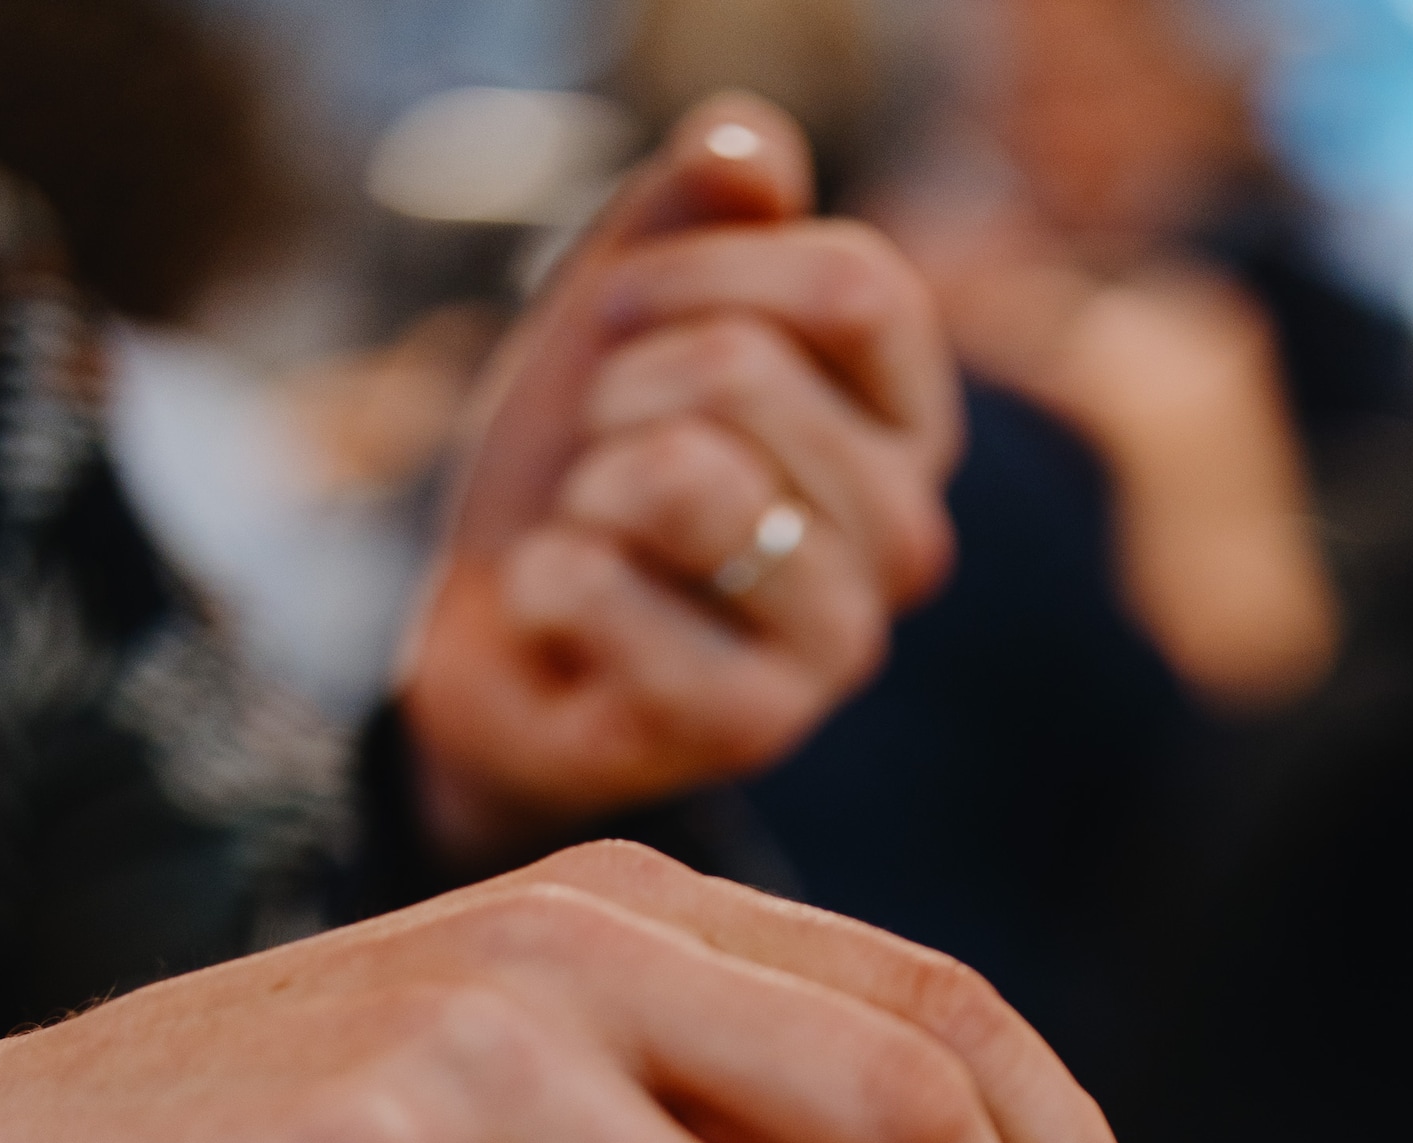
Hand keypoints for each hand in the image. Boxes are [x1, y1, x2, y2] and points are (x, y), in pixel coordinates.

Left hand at [401, 99, 962, 864]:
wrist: (503, 635)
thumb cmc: (587, 462)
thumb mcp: (626, 304)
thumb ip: (693, 208)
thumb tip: (751, 145)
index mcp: (909, 423)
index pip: (857, 287)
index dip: (709, 270)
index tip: (633, 315)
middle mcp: (907, 539)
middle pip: (748, 372)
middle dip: (620, 384)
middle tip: (602, 451)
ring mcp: (839, 643)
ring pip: (685, 477)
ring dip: (588, 484)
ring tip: (595, 533)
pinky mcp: (752, 726)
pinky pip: (604, 587)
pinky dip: (545, 580)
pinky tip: (565, 615)